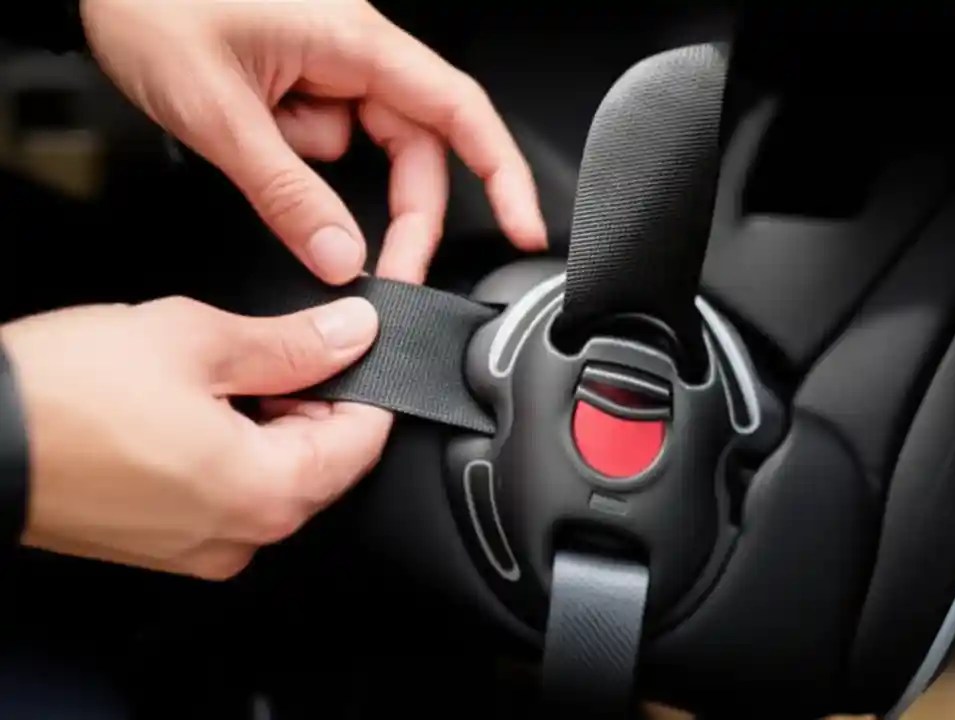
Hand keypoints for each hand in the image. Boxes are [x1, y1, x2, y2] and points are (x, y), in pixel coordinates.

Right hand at [0, 295, 385, 579]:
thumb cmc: (63, 394)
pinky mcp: (166, 544)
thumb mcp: (196, 341)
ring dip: (275, 422)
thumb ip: (292, 343)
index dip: (369, 379)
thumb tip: (353, 331)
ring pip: (278, 478)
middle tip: (286, 345)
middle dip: (318, 400)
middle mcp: (243, 536)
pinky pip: (231, 496)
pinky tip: (196, 409)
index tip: (360, 338)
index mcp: (267, 493)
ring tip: (225, 372)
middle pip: (326, 462)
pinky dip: (234, 450)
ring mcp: (202, 548)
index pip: (365, 440)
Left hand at [80, 0, 547, 285]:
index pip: (459, 111)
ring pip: (365, 146)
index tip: (526, 226)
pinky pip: (322, 135)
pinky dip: (291, 153)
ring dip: (318, 172)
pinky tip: (245, 128)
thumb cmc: (146, 1)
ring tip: (251, 142)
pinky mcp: (302, 73)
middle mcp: (353, 47)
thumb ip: (286, 192)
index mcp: (353, 40)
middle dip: (402, 210)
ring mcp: (328, 60)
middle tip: (384, 268)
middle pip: (418, 145)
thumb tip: (340, 256)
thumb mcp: (216, 112)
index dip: (503, 172)